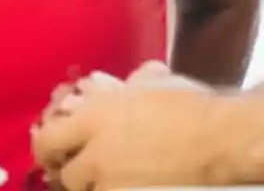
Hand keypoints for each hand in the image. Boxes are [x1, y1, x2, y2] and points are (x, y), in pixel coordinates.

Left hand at [31, 80, 233, 189]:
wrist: (219, 137)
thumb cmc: (188, 106)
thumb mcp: (144, 85)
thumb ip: (117, 89)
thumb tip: (109, 84)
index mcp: (91, 117)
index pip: (46, 140)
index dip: (45, 148)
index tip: (50, 151)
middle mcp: (94, 150)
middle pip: (65, 173)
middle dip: (70, 172)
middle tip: (78, 169)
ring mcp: (111, 179)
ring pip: (86, 190)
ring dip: (92, 184)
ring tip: (108, 176)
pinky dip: (113, 189)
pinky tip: (127, 183)